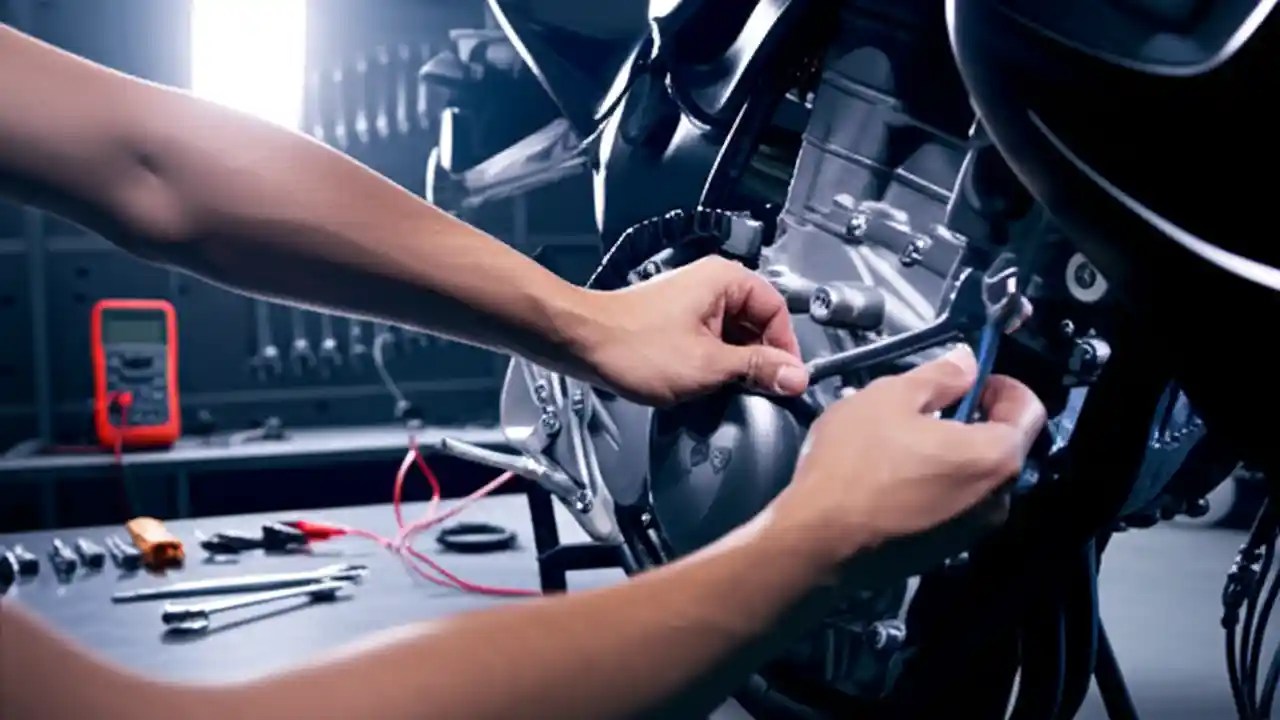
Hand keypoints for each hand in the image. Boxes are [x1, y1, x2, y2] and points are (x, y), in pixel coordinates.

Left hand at [581, 256, 809, 405]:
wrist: (581, 343)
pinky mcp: (677, 321)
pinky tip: (708, 384)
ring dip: (737, 364)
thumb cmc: (633, 345)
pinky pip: (712, 341)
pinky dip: (716, 363)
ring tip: (729, 387)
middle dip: (761, 358)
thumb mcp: (708, 365)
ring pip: (735, 335)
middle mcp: (712, 285)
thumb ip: (757, 370)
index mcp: (726, 281)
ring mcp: (693, 303)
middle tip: (762, 389)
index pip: (778, 311)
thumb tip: (795, 377)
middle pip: (758, 323)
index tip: (787, 379)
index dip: (786, 348)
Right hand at [767, 346, 1046, 585]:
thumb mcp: (890, 397)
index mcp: (994, 457)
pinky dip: (933, 486)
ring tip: (901, 444)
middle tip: (927, 408)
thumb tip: (966, 363)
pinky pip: (951, 506)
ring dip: (949, 455)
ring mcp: (970, 532)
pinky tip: (890, 479)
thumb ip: (939, 376)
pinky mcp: (941, 552)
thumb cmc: (854, 463)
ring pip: (973, 479)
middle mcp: (996, 500)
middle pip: (1002, 446)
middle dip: (972, 421)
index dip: (1000, 385)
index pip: (1028, 409)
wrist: (816, 541)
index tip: (967, 380)